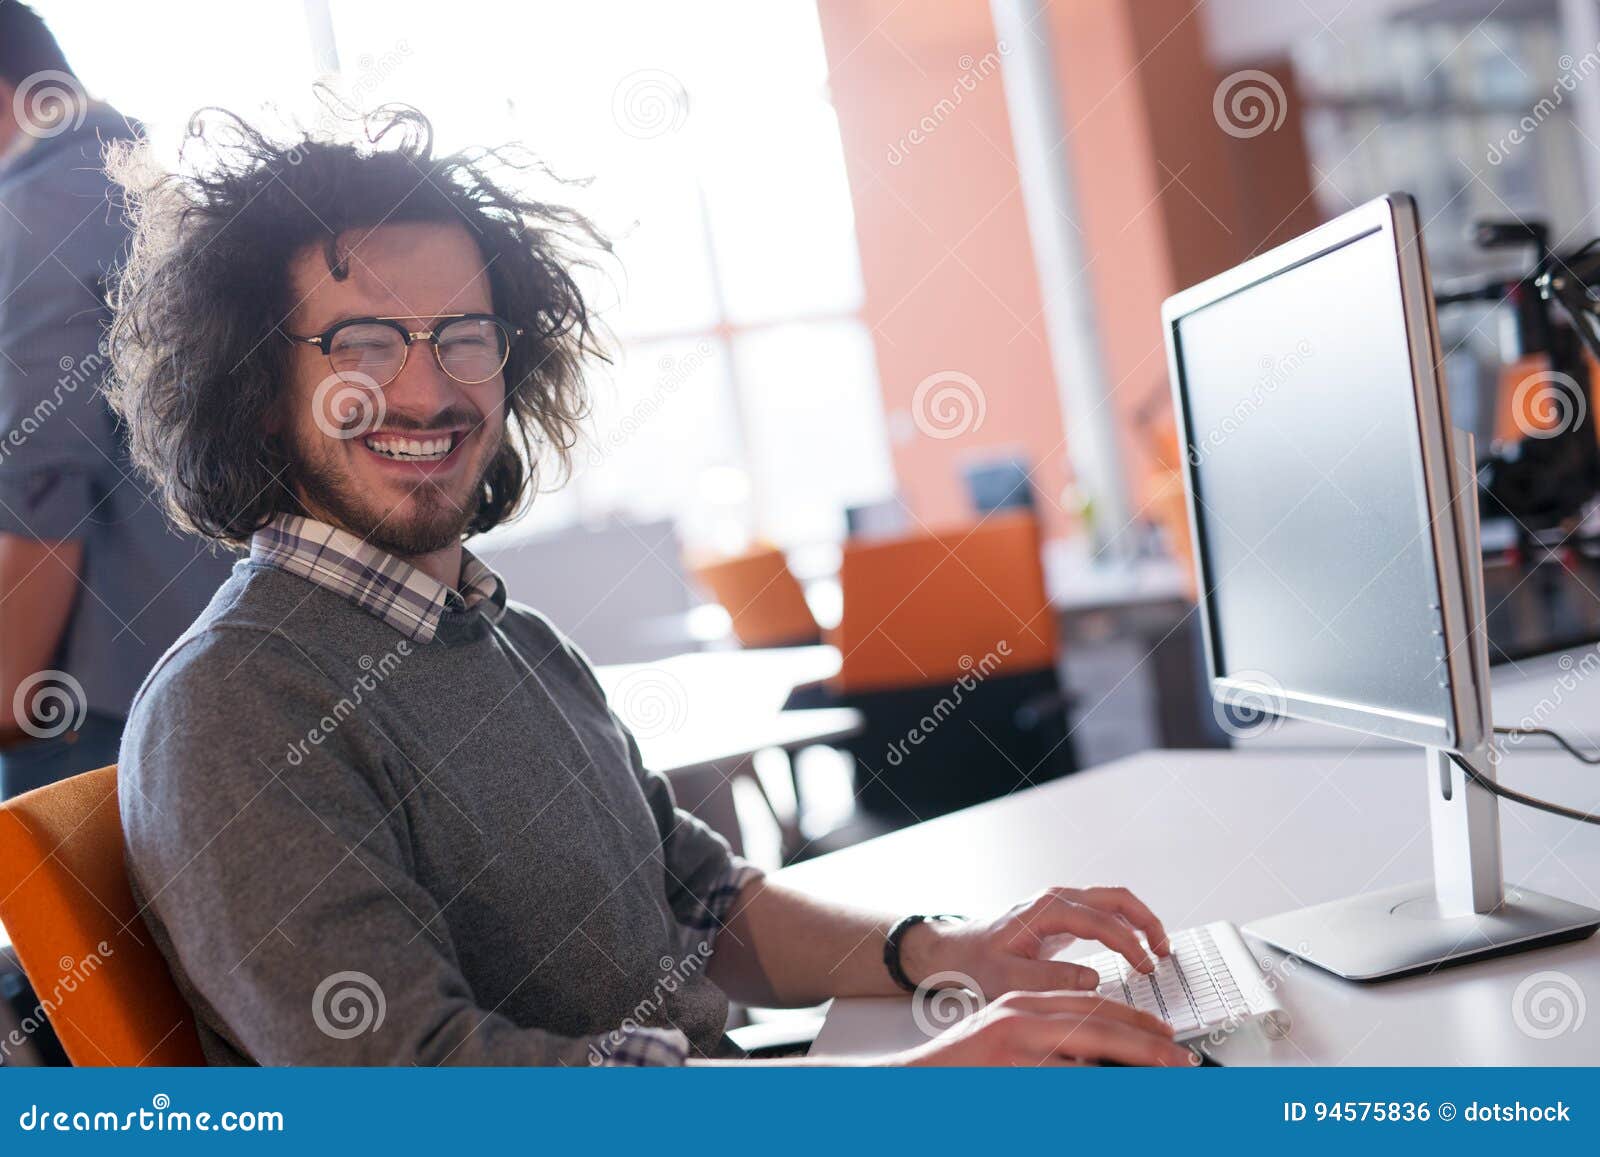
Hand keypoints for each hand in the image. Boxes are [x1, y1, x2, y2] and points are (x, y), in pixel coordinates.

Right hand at [893, 990, 1195, 1066]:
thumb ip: (1052, 1047)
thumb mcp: (1008, 1047)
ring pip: (1090, 1050)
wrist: (909, 1084)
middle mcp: (1020, 1016)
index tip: (1166, 1036)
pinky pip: (1067, 1078)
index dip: (1134, 1021)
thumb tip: (1098, 1063)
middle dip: (1146, 1042)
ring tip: (1168, 1074)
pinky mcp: (1009, 1065)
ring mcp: (1013, 1040)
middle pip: (1099, 1023)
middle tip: (1182, 1060)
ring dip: (1132, 1062)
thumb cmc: (959, 1073)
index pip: (1091, 1005)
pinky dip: (1097, 1084)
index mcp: (1023, 1006)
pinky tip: (1119, 1089)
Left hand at [901, 886, 1171, 996]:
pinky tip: (1135, 948)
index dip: (1130, 944)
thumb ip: (1050, 977)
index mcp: (1048, 911)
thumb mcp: (1009, 977)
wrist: (957, 950)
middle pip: (1116, 898)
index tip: (1147, 967)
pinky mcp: (1062, 916)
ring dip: (1139, 921)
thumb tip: (1092, 977)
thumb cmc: (978, 962)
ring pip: (1113, 901)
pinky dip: (1125, 926)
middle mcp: (1057, 900)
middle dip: (1146, 921)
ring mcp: (1060, 905)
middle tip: (1164, 951)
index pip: (1102, 921)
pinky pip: (1103, 913)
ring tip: (1159, 950)